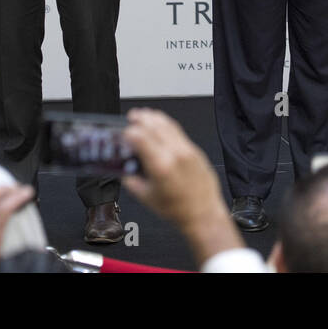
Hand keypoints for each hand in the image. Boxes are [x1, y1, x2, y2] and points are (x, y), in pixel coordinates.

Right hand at [122, 108, 243, 264]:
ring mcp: (187, 150)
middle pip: (154, 126)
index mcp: (161, 167)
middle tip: (132, 117)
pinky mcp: (194, 150)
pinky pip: (178, 131)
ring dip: (153, 117)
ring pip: (168, 125)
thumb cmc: (178, 209)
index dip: (129, 132)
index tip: (124, 132)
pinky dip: (166, 124)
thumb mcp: (146, 197)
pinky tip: (160, 124)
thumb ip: (132, 181)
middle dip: (141, 119)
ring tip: (143, 115)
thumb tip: (125, 169)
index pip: (141, 138)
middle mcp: (175, 154)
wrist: (203, 213)